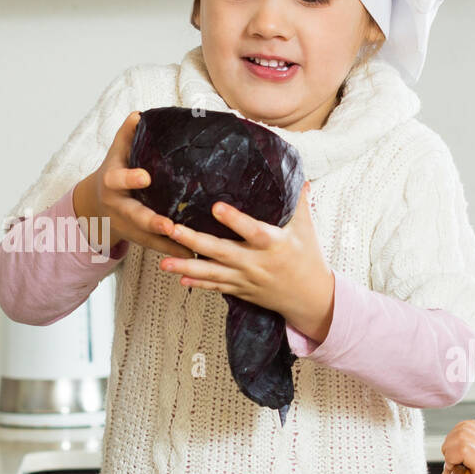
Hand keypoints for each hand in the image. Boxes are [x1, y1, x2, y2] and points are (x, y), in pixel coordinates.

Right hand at [72, 112, 194, 259]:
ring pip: (147, 237)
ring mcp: (128, 225)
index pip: (118, 179)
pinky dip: (173, 253)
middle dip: (151, 221)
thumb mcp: (117, 154)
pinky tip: (191, 257)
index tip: (145, 176)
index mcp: (112, 182)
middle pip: (134, 215)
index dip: (130, 178)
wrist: (97, 204)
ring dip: (166, 243)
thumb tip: (139, 115)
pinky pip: (157, 248)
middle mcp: (118, 206)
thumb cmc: (115, 172)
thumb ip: (127, 136)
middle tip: (168, 225)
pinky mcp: (139, 239)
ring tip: (187, 247)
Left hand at [159, 186, 334, 340]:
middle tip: (170, 229)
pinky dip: (198, 284)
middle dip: (193, 241)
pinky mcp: (242, 290)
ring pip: (212, 273)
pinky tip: (179, 278)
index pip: (253, 231)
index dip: (235, 220)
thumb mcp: (307, 229)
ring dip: (186, 267)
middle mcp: (257, 263)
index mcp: (274, 244)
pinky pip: (216, 287)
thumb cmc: (309, 258)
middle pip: (221, 251)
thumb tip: (298, 175)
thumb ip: (299, 202)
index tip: (216, 207)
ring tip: (163, 262)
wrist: (311, 298)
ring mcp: (247, 279)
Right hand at [439, 420, 474, 473]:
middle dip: (448, 448)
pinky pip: (469, 425)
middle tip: (452, 464)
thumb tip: (447, 466)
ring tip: (455, 456)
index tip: (452, 470)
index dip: (450, 457)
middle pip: (462, 434)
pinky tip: (459, 448)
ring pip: (464, 426)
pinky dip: (459, 433)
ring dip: (452, 440)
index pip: (464, 448)